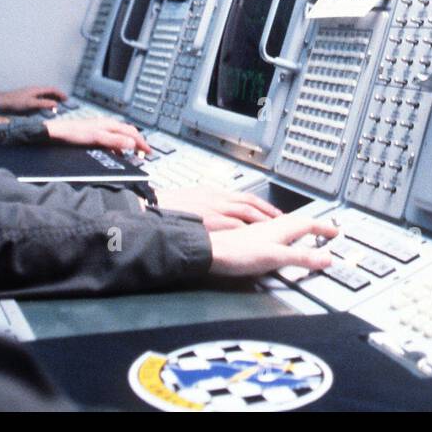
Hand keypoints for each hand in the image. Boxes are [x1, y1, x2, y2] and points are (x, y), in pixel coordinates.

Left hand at [0, 85, 67, 112]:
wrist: (1, 102)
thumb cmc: (16, 102)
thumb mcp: (31, 104)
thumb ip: (44, 104)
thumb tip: (56, 104)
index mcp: (37, 90)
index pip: (52, 89)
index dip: (60, 94)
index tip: (67, 99)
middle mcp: (34, 90)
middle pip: (49, 92)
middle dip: (57, 96)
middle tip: (63, 103)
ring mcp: (30, 94)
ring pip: (43, 95)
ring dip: (51, 99)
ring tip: (55, 106)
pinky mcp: (25, 98)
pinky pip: (38, 99)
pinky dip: (44, 102)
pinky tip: (43, 108)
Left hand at [43, 117, 149, 154]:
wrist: (56, 133)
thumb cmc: (74, 134)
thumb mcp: (97, 138)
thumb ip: (115, 141)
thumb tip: (132, 144)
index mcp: (110, 124)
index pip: (132, 133)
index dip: (142, 142)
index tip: (149, 152)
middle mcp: (107, 125)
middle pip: (127, 132)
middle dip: (137, 142)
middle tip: (144, 152)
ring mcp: (100, 129)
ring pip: (120, 136)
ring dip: (127, 145)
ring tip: (131, 154)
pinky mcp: (94, 134)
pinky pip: (111, 140)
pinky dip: (117, 147)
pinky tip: (114, 154)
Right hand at [154, 189, 282, 230]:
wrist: (150, 209)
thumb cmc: (166, 208)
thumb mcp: (191, 200)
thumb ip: (206, 204)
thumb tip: (213, 211)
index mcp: (213, 193)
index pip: (244, 196)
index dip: (260, 204)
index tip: (271, 211)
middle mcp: (217, 198)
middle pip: (250, 202)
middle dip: (268, 211)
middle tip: (281, 220)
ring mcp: (215, 209)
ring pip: (247, 212)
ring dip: (263, 220)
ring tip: (275, 230)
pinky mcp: (212, 221)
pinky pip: (236, 226)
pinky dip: (248, 231)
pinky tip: (257, 238)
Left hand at [208, 216, 339, 276]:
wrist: (211, 252)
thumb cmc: (239, 253)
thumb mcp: (276, 258)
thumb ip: (302, 258)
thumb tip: (326, 258)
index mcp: (281, 228)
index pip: (309, 223)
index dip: (324, 228)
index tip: (336, 231)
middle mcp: (272, 226)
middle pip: (299, 221)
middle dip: (314, 225)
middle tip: (325, 231)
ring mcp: (261, 231)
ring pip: (286, 225)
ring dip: (300, 227)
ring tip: (306, 232)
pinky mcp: (251, 237)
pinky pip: (275, 230)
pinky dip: (285, 233)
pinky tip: (276, 239)